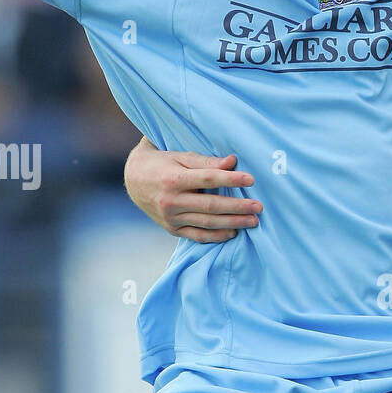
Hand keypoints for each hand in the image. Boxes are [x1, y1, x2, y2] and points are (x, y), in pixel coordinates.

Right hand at [124, 139, 262, 242]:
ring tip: (253, 221)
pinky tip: (233, 233)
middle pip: (211, 205)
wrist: (133, 180)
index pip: (207, 179)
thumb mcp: (179, 156)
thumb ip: (205, 161)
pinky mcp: (172, 229)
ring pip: (207, 223)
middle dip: (237, 207)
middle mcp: (171, 201)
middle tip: (259, 207)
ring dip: (232, 223)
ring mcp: (171, 218)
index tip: (251, 180)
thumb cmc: (161, 163)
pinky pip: (197, 236)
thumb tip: (232, 162)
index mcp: (173, 179)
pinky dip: (216, 236)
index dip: (230, 180)